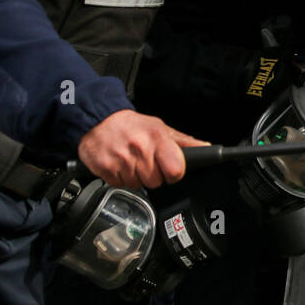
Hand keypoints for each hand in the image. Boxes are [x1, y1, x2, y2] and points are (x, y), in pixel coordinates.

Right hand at [78, 110, 207, 188]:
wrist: (99, 119)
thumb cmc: (132, 125)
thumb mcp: (160, 128)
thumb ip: (183, 141)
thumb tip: (205, 147)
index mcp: (157, 138)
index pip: (176, 170)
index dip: (174, 173)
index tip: (170, 169)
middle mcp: (140, 149)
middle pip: (156, 181)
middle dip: (153, 175)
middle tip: (145, 161)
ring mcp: (121, 159)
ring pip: (137, 185)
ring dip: (135, 177)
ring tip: (131, 160)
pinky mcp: (105, 168)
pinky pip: (120, 185)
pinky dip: (120, 178)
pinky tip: (119, 164)